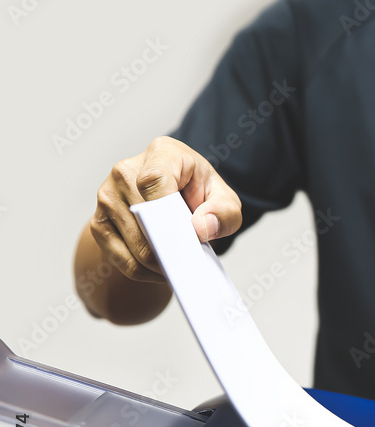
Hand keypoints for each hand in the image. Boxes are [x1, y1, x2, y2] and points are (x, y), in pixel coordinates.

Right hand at [89, 136, 242, 281]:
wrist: (174, 196)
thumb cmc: (198, 192)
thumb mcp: (224, 198)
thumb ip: (224, 211)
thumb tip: (200, 228)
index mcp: (161, 154)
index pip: (154, 180)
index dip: (168, 210)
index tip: (188, 232)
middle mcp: (125, 172)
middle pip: (146, 221)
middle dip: (174, 248)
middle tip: (194, 263)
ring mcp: (107, 197)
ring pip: (136, 246)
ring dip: (162, 264)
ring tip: (184, 267)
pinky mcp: (99, 223)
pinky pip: (122, 260)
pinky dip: (145, 272)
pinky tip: (164, 272)